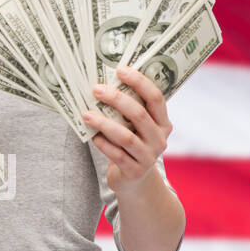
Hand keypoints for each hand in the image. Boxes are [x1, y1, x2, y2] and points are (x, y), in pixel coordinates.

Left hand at [84, 64, 172, 197]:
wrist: (135, 180)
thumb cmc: (131, 144)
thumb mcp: (136, 127)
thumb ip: (128, 110)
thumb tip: (102, 82)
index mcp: (163, 122)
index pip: (156, 98)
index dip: (139, 82)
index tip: (120, 70)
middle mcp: (160, 139)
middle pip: (139, 114)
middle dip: (116, 99)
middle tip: (95, 90)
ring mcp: (149, 156)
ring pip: (125, 136)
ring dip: (104, 123)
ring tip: (86, 114)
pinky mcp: (135, 171)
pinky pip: (116, 154)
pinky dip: (103, 143)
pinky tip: (92, 136)